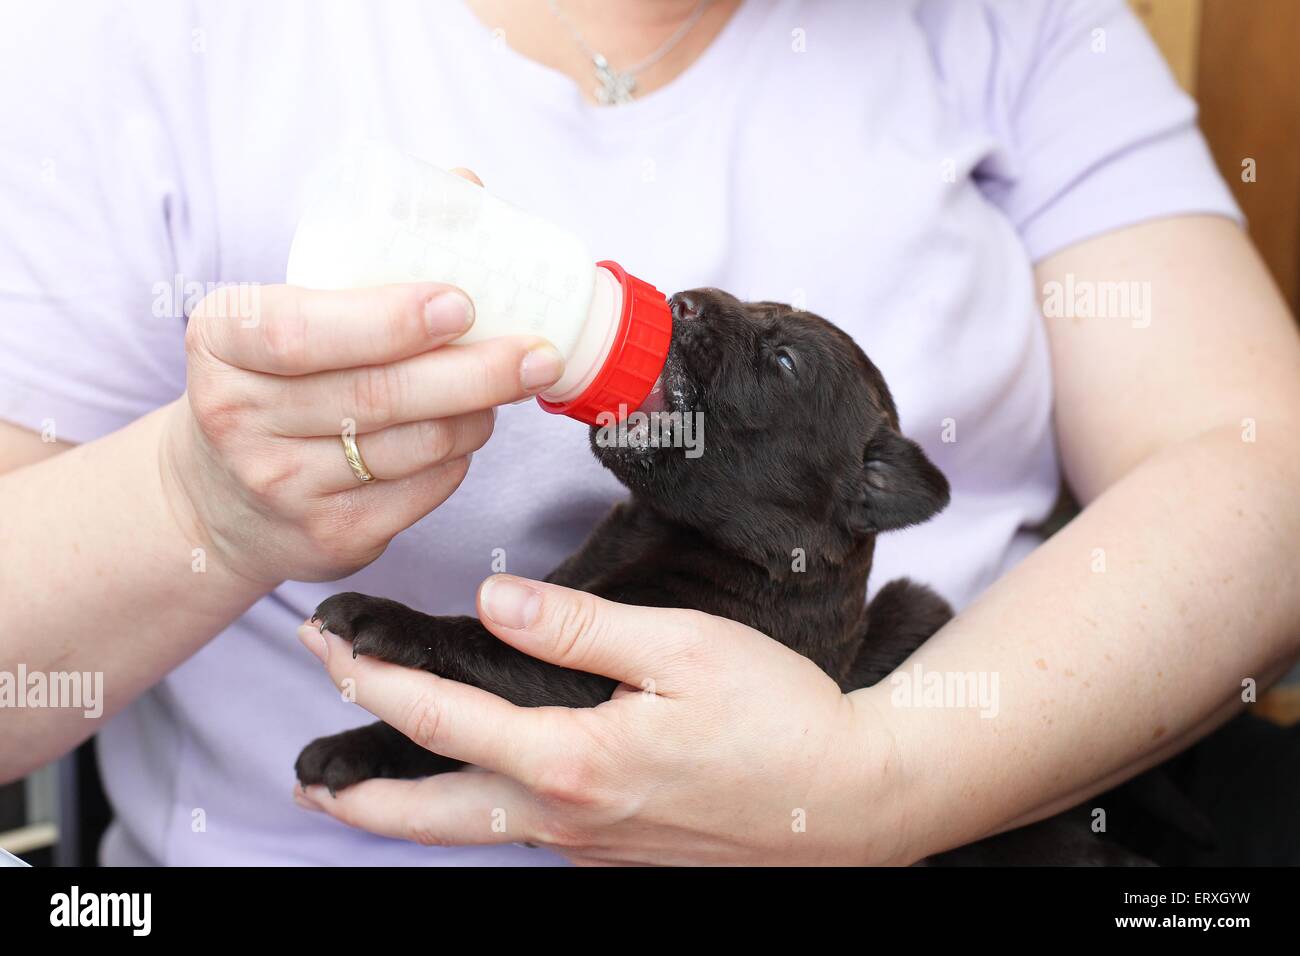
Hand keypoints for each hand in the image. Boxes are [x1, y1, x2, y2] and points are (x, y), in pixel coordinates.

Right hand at [162, 283, 565, 586]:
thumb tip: (467, 186)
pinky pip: (423, 491)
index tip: (461, 304)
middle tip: (537, 352)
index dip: (389, 319)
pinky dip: (460, 458)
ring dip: (477, 413)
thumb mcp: (284, 309)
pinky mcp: (330, 537)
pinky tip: (465, 432)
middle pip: (378, 395)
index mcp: (223, 339)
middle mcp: (238, 418)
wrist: (218, 496)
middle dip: (475, 371)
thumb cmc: (275, 378)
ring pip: (414, 446)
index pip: (301, 331)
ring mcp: (282, 486)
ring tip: (503, 386)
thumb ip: (367, 253)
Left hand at [293, 575, 911, 864]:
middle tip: (303, 765)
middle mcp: (566, 818)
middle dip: (358, 782)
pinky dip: (468, 819)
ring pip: (468, 837)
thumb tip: (493, 599)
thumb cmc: (778, 717)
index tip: (329, 646)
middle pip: (429, 811)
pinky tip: (468, 797)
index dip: (375, 680)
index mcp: (573, 760)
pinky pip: (518, 840)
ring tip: (350, 799)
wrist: (849, 803)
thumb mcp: (683, 650)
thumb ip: (578, 628)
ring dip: (401, 814)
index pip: (443, 717)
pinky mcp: (616, 855)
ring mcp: (588, 847)